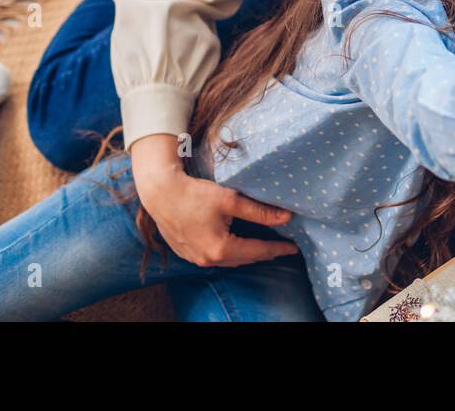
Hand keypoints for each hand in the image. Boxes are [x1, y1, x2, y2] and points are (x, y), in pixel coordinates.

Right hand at [131, 134, 298, 267]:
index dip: (277, 249)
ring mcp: (195, 258)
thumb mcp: (230, 200)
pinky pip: (214, 257)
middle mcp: (207, 259)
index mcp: (220, 249)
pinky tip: (236, 245)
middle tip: (281, 248)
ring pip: (229, 260)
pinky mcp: (186, 252)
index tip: (294, 248)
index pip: (257, 251)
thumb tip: (286, 217)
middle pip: (244, 258)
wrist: (160, 193)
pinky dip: (230, 252)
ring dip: (247, 254)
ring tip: (263, 247)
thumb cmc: (194, 194)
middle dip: (264, 253)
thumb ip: (259, 211)